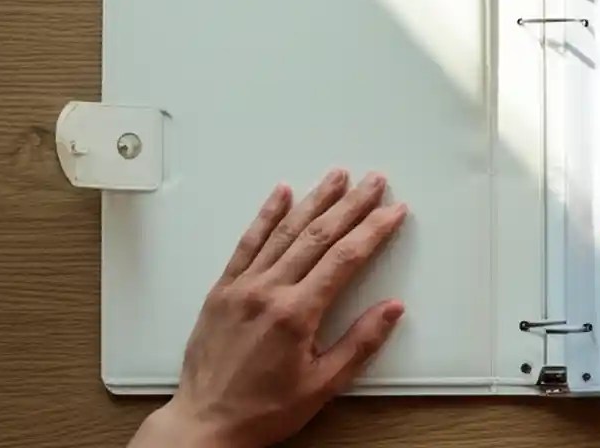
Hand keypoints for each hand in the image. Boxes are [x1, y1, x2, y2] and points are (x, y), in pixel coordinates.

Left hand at [130, 170, 407, 447]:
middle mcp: (268, 291)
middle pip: (318, 235)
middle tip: (374, 181)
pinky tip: (281, 193)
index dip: (373, 230)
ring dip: (314, 200)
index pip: (344, 259)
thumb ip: (360, 343)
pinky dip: (265, 216)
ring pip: (284, 232)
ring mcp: (242, 286)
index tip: (393, 211)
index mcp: (296, 314)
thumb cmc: (263, 411)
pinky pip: (247, 243)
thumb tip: (393, 309)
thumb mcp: (322, 385)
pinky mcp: (222, 289)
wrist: (205, 423)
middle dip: (351, 204)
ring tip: (337, 176)